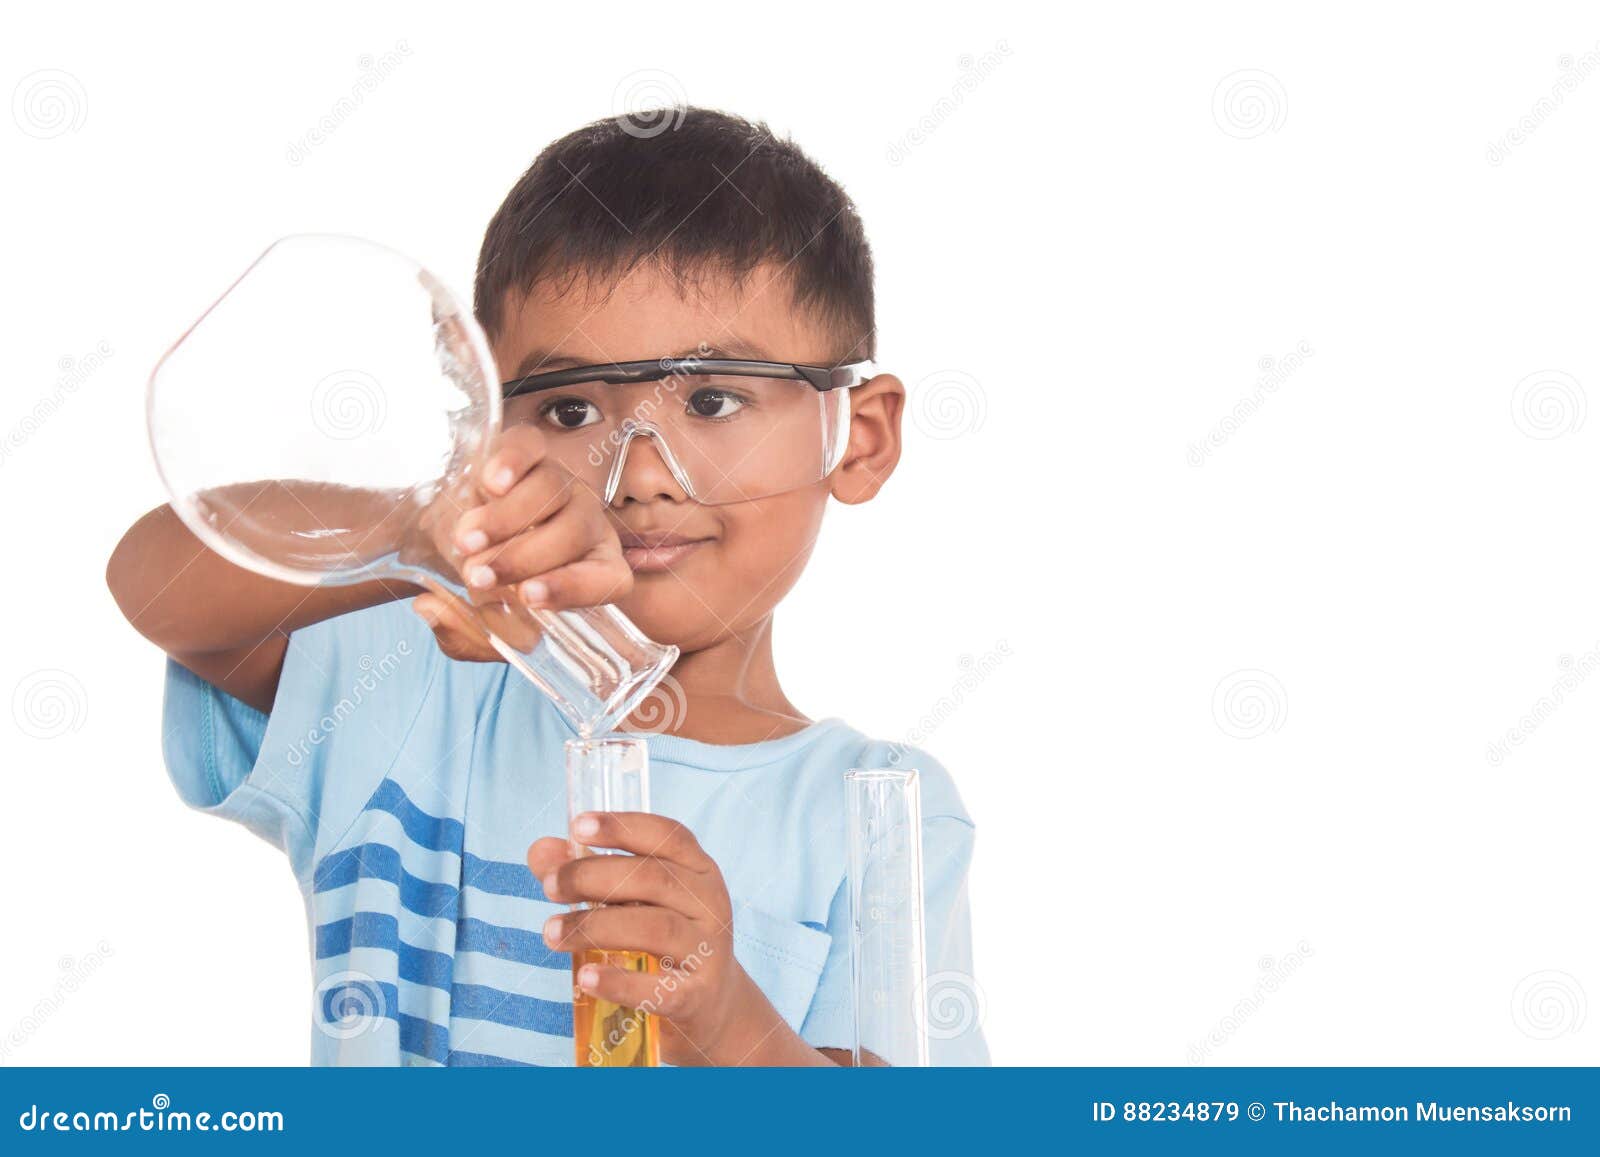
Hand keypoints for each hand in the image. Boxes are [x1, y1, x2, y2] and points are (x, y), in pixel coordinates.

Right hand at [412, 425, 630, 660]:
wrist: (463, 540)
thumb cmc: (486, 585)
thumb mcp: (477, 624)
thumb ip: (462, 633)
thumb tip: (432, 609)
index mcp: (592, 571)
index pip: (608, 580)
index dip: (572, 587)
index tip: (527, 595)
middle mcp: (586, 524)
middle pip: (576, 532)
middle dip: (523, 557)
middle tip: (477, 575)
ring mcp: (560, 484)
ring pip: (551, 491)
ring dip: (507, 519)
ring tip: (467, 541)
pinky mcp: (531, 451)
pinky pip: (531, 447)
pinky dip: (512, 462)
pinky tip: (490, 484)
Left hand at [528, 813, 825, 1065]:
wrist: (711, 1002)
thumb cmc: (663, 938)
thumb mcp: (635, 900)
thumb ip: (587, 873)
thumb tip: (541, 852)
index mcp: (698, 869)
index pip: (667, 836)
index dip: (623, 827)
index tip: (578, 826)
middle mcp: (709, 904)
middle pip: (653, 878)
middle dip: (593, 877)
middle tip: (550, 888)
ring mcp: (707, 950)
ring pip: (654, 928)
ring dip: (595, 926)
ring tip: (551, 932)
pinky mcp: (697, 995)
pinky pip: (658, 989)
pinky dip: (618, 982)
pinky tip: (584, 977)